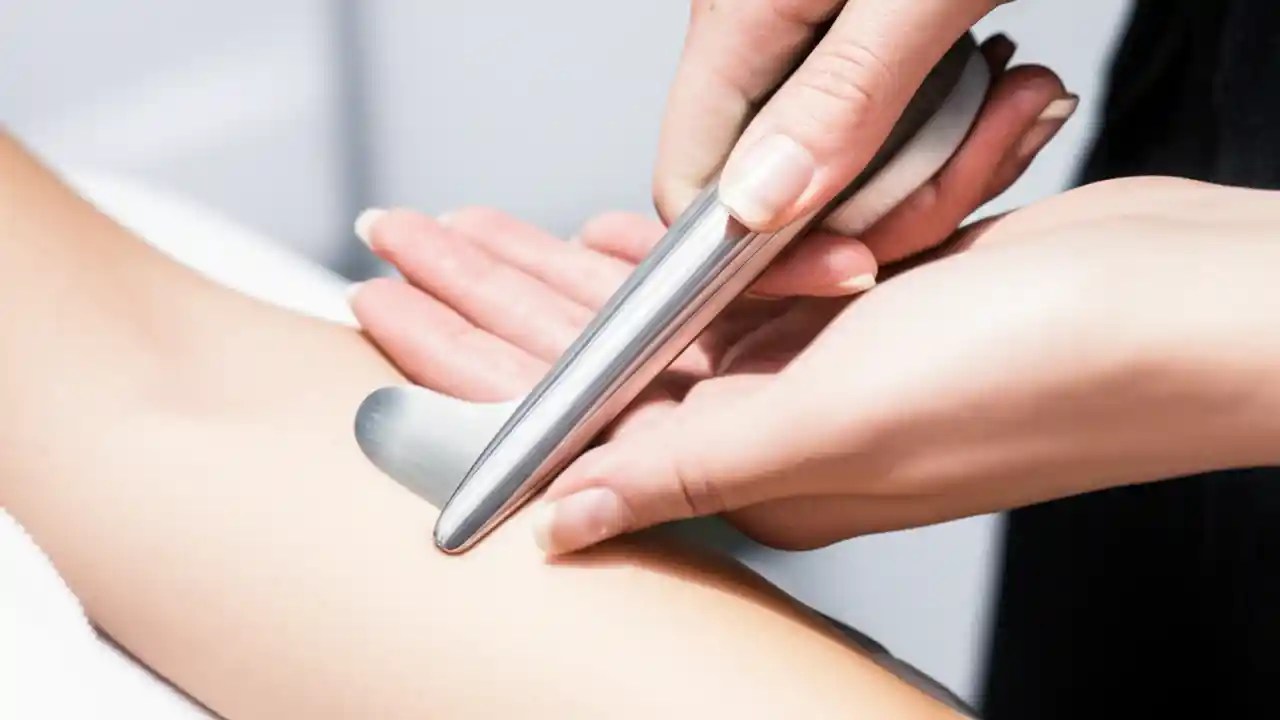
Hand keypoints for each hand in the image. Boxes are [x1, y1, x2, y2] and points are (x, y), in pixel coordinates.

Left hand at [349, 56, 1071, 546]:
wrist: (1181, 308)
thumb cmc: (1040, 373)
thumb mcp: (836, 424)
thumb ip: (687, 468)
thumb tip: (563, 524)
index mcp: (750, 467)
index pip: (559, 412)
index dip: (458, 353)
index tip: (384, 301)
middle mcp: (770, 426)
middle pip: (581, 357)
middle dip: (480, 296)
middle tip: (394, 244)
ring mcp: (810, 366)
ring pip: (640, 314)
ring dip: (552, 271)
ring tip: (465, 235)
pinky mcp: (852, 311)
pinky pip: (720, 286)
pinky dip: (658, 262)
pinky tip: (600, 244)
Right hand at [654, 1, 1017, 267]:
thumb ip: (842, 98)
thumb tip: (756, 209)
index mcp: (741, 13)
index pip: (690, 187)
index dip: (764, 253)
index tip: (859, 264)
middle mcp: (760, 33)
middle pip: (784, 191)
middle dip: (899, 202)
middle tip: (997, 144)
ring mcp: (811, 39)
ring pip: (848, 170)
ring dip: (948, 163)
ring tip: (1022, 100)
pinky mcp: (863, 42)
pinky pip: (889, 130)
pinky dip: (958, 130)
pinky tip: (1010, 88)